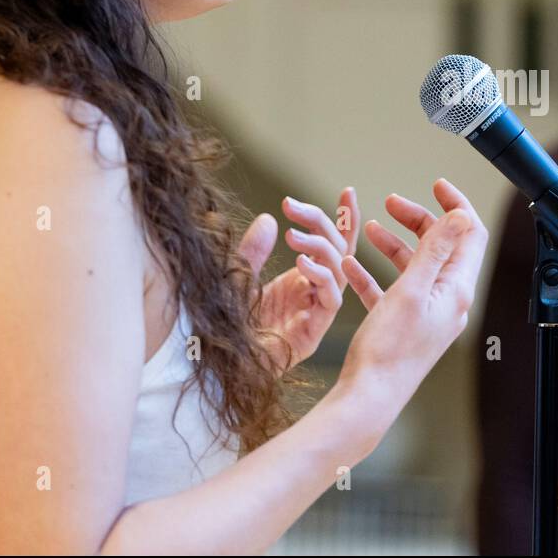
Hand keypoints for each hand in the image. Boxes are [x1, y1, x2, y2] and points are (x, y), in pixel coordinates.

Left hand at [237, 186, 360, 369]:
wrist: (210, 365)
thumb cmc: (222, 326)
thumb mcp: (237, 278)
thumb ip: (253, 252)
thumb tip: (268, 220)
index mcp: (300, 281)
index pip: (333, 245)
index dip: (343, 219)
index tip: (347, 192)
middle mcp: (312, 295)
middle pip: (338, 251)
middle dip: (323, 222)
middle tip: (291, 205)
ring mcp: (314, 314)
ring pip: (339, 271)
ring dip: (320, 247)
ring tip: (292, 236)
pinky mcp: (312, 334)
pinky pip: (331, 301)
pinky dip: (321, 278)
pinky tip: (301, 265)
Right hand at [337, 178, 487, 392]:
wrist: (368, 397)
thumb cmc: (388, 350)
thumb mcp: (411, 289)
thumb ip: (435, 250)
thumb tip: (460, 215)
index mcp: (456, 290)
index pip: (470, 235)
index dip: (455, 205)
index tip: (435, 184)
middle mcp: (448, 301)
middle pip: (441, 247)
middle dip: (417, 220)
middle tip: (392, 202)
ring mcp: (427, 313)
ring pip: (415, 266)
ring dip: (394, 244)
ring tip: (371, 230)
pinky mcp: (405, 325)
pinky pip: (393, 290)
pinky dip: (375, 273)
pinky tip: (352, 265)